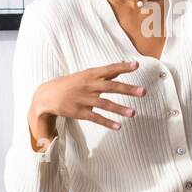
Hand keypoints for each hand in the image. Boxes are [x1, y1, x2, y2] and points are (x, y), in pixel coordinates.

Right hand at [28, 60, 146, 147]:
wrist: (48, 95)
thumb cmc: (72, 83)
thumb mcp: (86, 74)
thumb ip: (106, 72)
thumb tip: (124, 64)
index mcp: (90, 74)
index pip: (109, 69)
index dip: (123, 67)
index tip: (137, 65)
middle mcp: (88, 85)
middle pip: (110, 86)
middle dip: (127, 89)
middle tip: (143, 92)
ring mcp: (83, 99)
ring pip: (104, 104)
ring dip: (119, 109)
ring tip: (133, 113)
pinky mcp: (79, 112)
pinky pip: (95, 118)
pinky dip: (107, 122)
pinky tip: (118, 127)